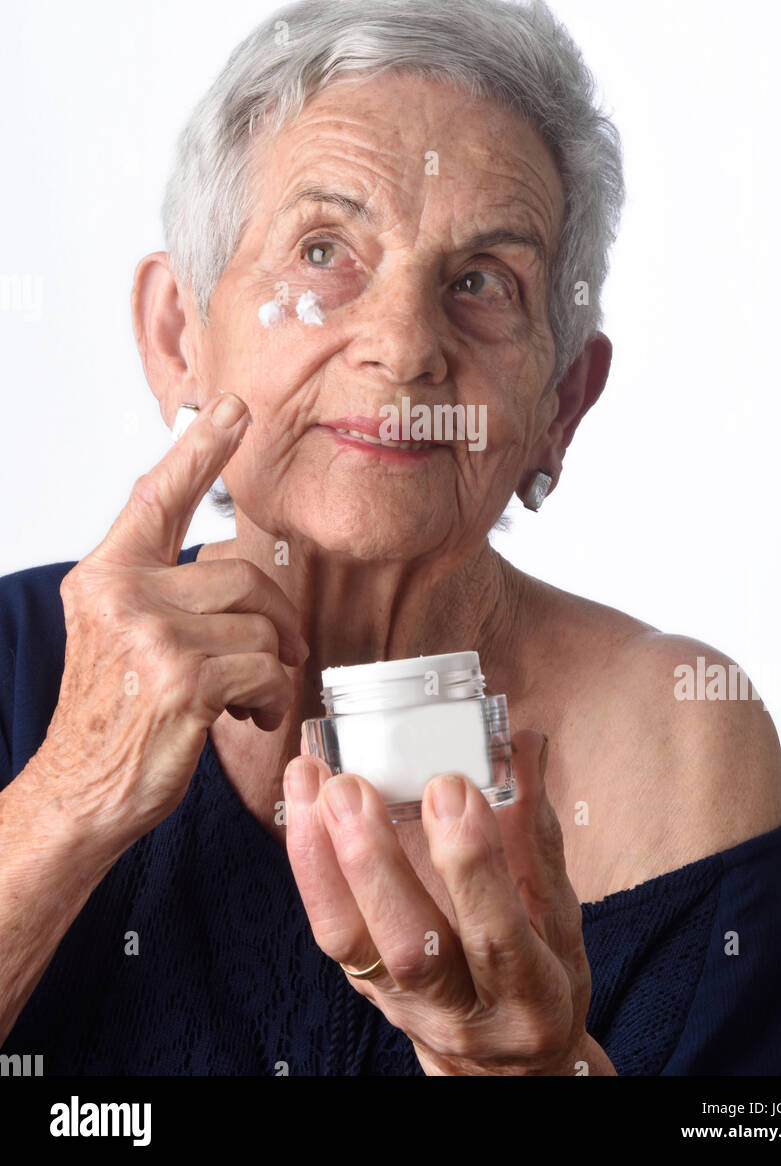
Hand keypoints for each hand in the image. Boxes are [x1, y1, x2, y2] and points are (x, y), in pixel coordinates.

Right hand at [31, 392, 307, 857]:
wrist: (81, 792)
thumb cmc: (110, 715)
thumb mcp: (118, 635)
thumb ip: (161, 591)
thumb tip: (237, 577)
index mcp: (107, 575)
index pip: (159, 495)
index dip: (201, 448)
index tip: (233, 407)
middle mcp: (124, 596)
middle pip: (241, 575)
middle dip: (275, 618)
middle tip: (279, 651)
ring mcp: (151, 637)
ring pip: (260, 626)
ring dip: (272, 666)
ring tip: (251, 694)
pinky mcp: (183, 681)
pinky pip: (264, 668)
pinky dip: (271, 697)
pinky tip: (250, 715)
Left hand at [283, 729, 612, 1074]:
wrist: (506, 1071)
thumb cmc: (543, 984)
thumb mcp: (563, 921)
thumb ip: (538, 835)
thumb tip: (525, 746)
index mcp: (530, 999)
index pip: (497, 935)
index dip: (473, 863)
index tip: (452, 787)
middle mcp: (462, 1015)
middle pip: (411, 948)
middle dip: (375, 862)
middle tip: (352, 786)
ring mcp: (404, 1007)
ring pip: (350, 942)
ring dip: (321, 856)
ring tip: (308, 780)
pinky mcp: (364, 988)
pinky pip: (330, 929)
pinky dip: (310, 864)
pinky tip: (303, 806)